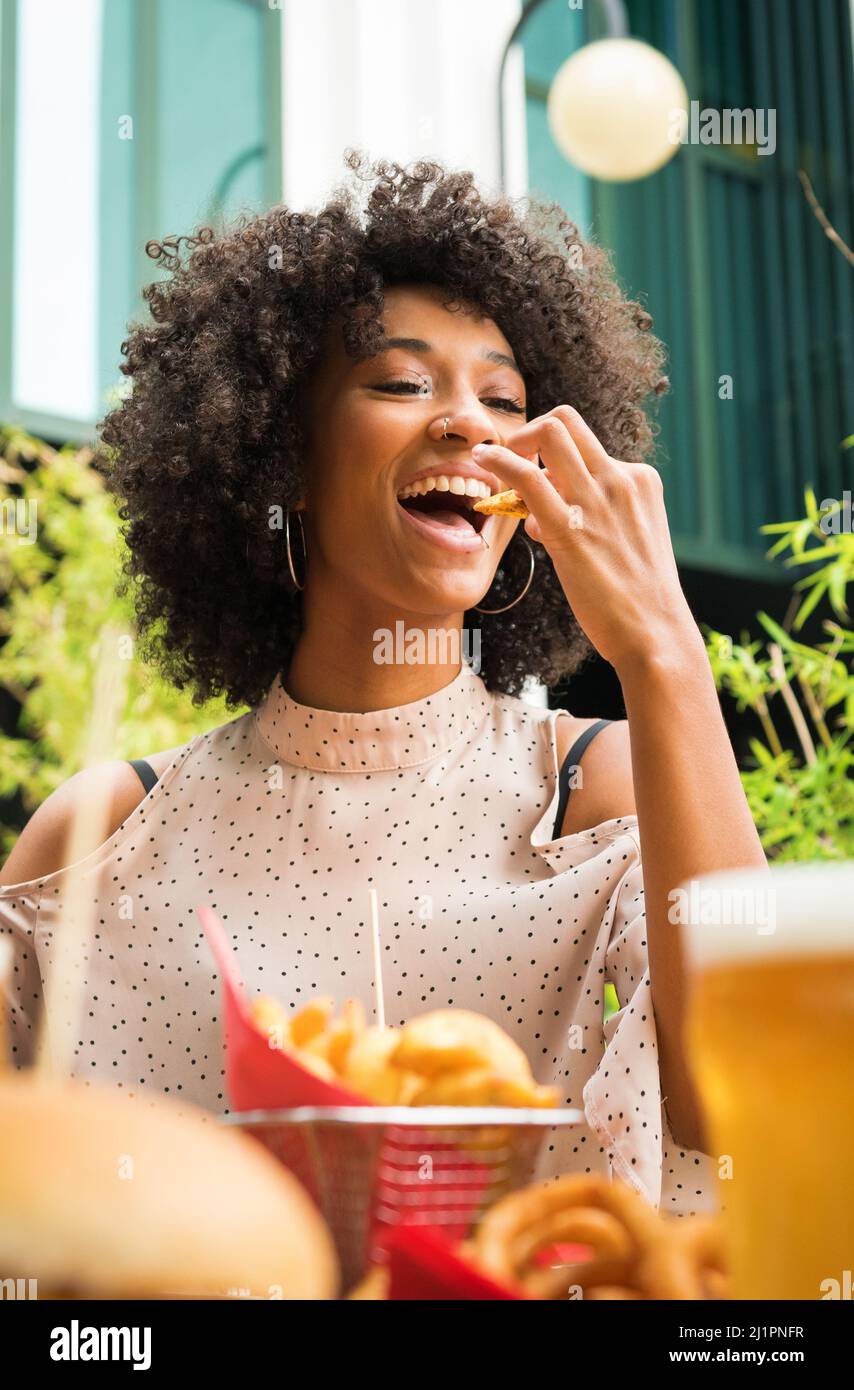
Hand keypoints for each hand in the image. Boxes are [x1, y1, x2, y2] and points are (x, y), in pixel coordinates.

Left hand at [472, 406, 700, 672]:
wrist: (655, 633)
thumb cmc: (637, 597)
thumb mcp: (627, 541)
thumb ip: (590, 519)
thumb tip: (538, 514)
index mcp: (639, 480)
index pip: (588, 445)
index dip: (555, 460)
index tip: (543, 488)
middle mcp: (620, 479)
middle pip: (567, 421)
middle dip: (531, 432)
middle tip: (511, 460)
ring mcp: (597, 499)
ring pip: (550, 433)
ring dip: (513, 443)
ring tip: (490, 463)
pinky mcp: (571, 528)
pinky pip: (528, 477)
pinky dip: (499, 461)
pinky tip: (481, 461)